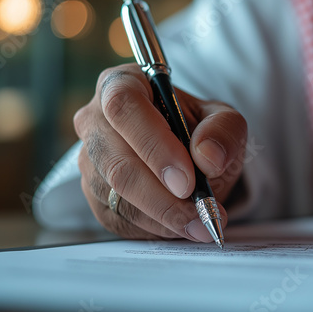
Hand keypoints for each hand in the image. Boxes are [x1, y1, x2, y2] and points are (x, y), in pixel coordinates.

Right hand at [74, 64, 247, 240]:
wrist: (187, 156)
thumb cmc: (199, 129)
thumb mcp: (223, 120)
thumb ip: (223, 130)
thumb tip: (208, 156)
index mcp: (122, 84)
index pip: (124, 108)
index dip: (153, 146)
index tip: (187, 180)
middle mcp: (94, 119)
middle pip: (116, 161)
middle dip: (161, 195)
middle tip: (200, 213)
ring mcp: (89, 159)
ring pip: (116, 194)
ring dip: (162, 216)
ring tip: (202, 223)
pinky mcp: (93, 194)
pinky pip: (117, 217)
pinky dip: (153, 227)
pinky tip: (181, 225)